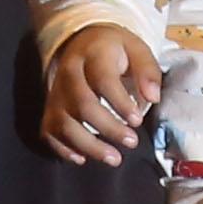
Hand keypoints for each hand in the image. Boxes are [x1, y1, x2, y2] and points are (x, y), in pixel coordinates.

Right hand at [42, 20, 162, 166]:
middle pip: (82, 105)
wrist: (82, 44)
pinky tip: (83, 158)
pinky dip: (64, 149)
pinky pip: (49, 133)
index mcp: (92, 54)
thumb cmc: (115, 51)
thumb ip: (147, 71)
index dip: (120, 103)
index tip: (138, 120)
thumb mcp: (136, 50)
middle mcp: (68, 73)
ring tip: (115, 158)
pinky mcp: (49, 110)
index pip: (102, 80)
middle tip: (132, 142)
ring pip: (64, 124)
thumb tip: (153, 97)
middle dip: (109, 128)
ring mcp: (55, 93)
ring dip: (89, 146)